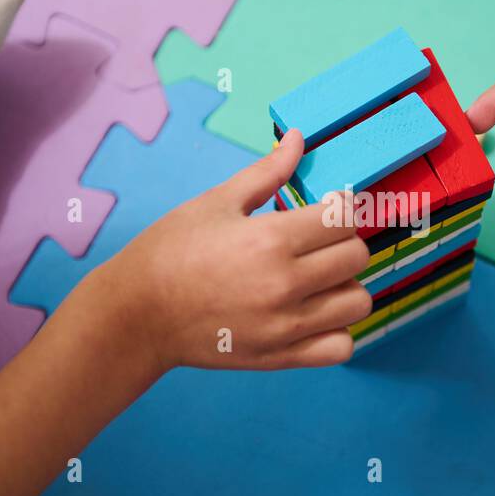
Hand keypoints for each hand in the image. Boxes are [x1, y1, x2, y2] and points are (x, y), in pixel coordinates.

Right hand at [96, 129, 372, 373]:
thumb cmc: (170, 252)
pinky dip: (337, 331)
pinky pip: (340, 348)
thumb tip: (298, 138)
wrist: (137, 314)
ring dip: (346, 285)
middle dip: (345, 242)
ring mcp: (285, 326)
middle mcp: (285, 284)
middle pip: (357, 257)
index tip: (329, 209)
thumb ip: (267, 172)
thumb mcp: (216, 201)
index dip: (342, 208)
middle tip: (321, 241)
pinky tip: (316, 315)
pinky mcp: (280, 357)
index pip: (344, 219)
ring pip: (357, 303)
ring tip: (320, 279)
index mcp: (271, 240)